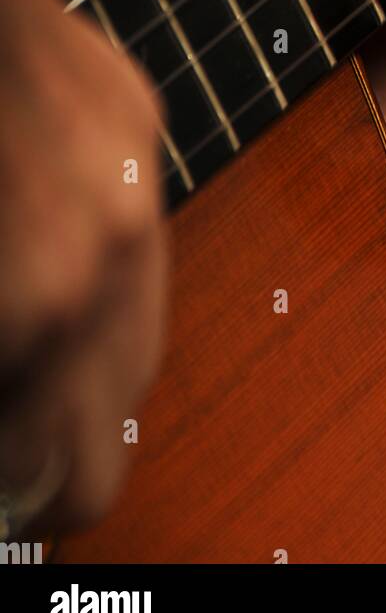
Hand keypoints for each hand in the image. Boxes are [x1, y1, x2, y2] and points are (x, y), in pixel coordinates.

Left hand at [0, 0, 166, 535]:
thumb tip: (7, 431)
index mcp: (44, 298)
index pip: (77, 470)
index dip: (29, 497)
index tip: (7, 494)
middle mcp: (114, 243)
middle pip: (121, 418)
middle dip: (51, 446)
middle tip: (6, 441)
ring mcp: (138, 171)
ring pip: (144, 331)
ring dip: (79, 363)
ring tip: (18, 350)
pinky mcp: (140, 116)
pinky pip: (140, 238)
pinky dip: (94, 273)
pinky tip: (36, 253)